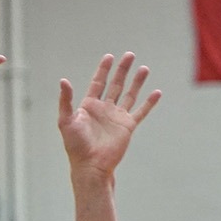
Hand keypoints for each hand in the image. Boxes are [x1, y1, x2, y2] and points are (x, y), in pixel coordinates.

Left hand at [58, 53, 159, 178]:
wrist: (91, 165)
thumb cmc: (75, 145)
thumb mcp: (66, 121)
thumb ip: (66, 101)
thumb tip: (64, 80)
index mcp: (89, 106)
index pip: (98, 83)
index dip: (103, 70)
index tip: (109, 56)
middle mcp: (104, 109)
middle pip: (115, 84)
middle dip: (122, 70)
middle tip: (129, 55)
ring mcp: (117, 117)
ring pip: (129, 94)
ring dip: (137, 82)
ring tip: (144, 68)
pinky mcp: (128, 126)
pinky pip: (141, 112)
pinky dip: (149, 103)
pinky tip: (156, 92)